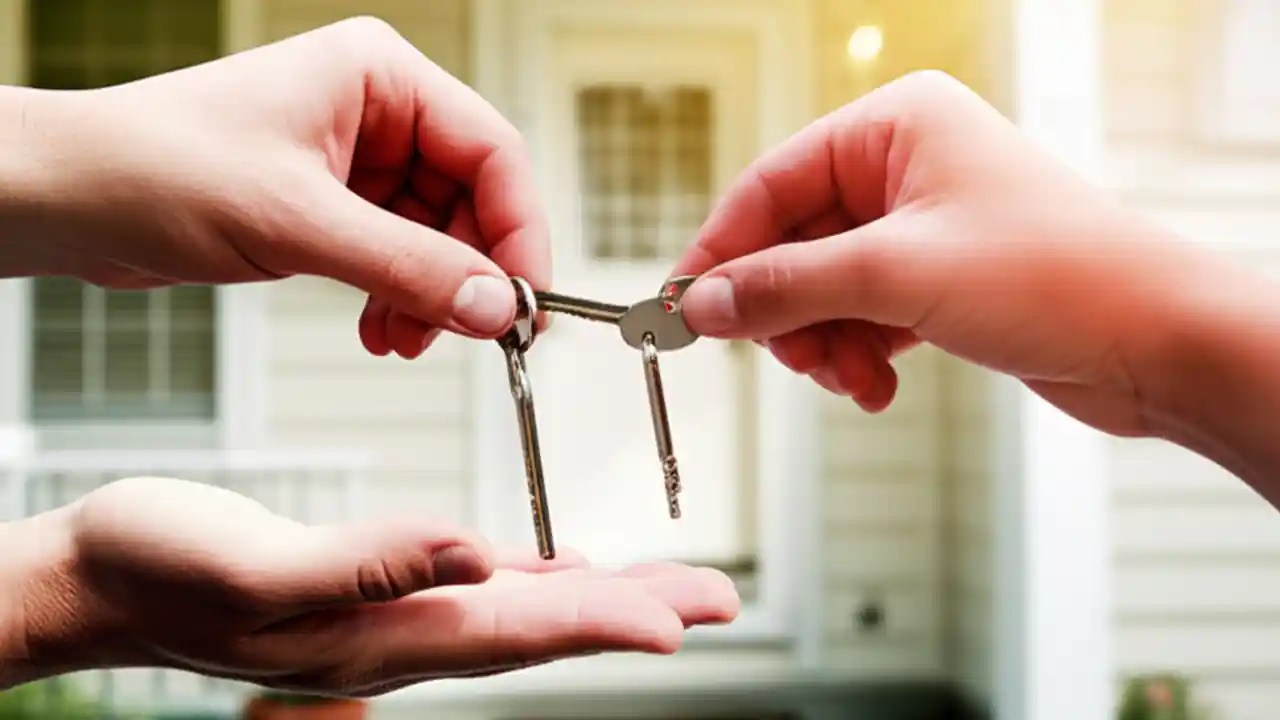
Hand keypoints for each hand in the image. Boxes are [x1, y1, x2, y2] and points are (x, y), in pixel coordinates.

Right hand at [1, 477, 736, 695]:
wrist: (102, 581)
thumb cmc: (159, 568)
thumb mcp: (249, 564)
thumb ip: (361, 564)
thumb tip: (471, 550)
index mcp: (381, 631)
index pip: (517, 629)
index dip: (605, 622)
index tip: (683, 622)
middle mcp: (402, 634)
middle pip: (543, 628)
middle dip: (635, 614)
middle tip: (719, 601)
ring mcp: (394, 617)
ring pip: (524, 610)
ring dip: (603, 601)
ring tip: (671, 593)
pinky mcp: (381, 587)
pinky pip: (481, 590)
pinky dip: (537, 583)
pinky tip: (559, 572)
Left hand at [2, 17, 547, 356]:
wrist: (70, 200)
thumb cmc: (156, 167)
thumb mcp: (299, 223)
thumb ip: (409, 268)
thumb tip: (498, 308)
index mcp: (381, 77)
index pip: (492, 151)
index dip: (518, 230)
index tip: (525, 301)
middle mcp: (378, 114)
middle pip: (473, 200)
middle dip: (469, 274)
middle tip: (472, 333)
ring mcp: (357, 162)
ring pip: (439, 238)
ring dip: (432, 296)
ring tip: (405, 339)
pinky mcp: (335, 207)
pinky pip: (399, 258)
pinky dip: (400, 299)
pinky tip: (381, 332)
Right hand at [672, 70, 1214, 437]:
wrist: (1158, 341)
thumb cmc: (1054, 276)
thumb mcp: (895, 277)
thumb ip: (784, 288)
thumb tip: (700, 304)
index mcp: (894, 126)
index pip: (770, 185)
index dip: (721, 251)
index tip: (684, 309)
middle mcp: (905, 166)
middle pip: (792, 242)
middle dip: (788, 312)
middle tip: (791, 361)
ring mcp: (922, 224)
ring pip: (824, 287)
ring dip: (826, 342)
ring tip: (853, 379)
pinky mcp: (939, 277)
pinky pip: (863, 312)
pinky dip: (859, 353)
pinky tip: (878, 385)